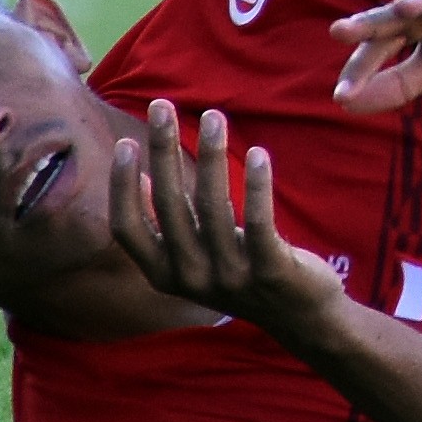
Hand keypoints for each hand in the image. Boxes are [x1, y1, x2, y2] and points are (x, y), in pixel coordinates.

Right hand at [111, 103, 353, 335]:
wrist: (299, 315)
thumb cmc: (242, 272)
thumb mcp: (197, 257)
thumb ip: (170, 227)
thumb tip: (144, 178)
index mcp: (164, 275)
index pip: (127, 228)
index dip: (122, 186)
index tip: (127, 142)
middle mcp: (190, 277)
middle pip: (168, 205)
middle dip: (162, 149)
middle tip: (162, 106)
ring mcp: (230, 276)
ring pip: (212, 206)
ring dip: (211, 154)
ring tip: (213, 116)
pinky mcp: (270, 270)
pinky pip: (258, 221)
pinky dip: (257, 184)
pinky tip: (259, 152)